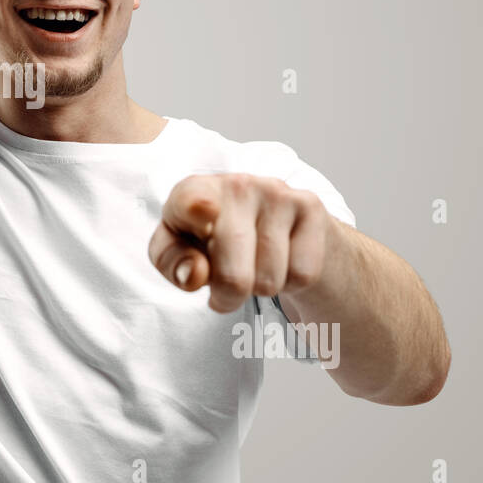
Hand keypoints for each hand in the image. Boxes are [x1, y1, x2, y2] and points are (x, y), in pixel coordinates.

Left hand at [147, 174, 335, 312]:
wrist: (268, 223)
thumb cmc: (211, 240)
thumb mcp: (178, 251)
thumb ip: (173, 264)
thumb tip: (195, 275)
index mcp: (192, 192)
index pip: (192, 200)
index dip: (197, 208)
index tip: (205, 210)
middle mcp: (235, 185)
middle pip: (234, 276)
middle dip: (228, 297)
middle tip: (224, 289)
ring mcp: (275, 192)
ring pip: (270, 280)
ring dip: (261, 289)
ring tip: (253, 265)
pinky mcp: (309, 205)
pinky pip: (302, 274)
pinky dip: (291, 281)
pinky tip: (281, 258)